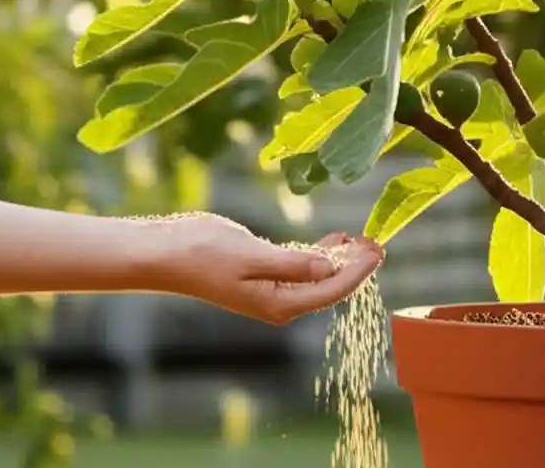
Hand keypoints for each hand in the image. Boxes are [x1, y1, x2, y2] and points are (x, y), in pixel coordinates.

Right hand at [145, 213, 383, 325]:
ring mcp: (271, 290)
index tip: (378, 251)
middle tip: (377, 242)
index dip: (358, 272)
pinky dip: (320, 255)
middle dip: (356, 266)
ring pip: (317, 277)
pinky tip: (334, 242)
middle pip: (329, 287)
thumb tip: (329, 268)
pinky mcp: (263, 275)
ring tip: (361, 239)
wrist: (166, 253)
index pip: (331, 290)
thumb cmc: (204, 254)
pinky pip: (301, 269)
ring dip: (341, 259)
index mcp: (279, 304)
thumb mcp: (252, 255)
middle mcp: (279, 302)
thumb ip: (293, 264)